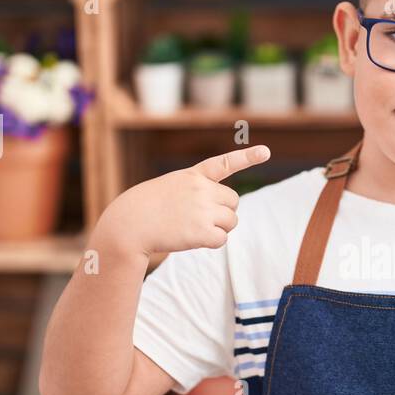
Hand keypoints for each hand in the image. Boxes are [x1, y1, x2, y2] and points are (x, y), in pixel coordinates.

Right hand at [100, 144, 270, 255]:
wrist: (128, 225)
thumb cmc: (142, 209)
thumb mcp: (168, 189)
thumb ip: (194, 193)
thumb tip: (218, 216)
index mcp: (192, 176)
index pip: (224, 163)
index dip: (247, 157)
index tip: (265, 152)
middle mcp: (202, 189)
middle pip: (234, 202)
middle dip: (223, 212)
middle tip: (200, 218)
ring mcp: (203, 210)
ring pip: (232, 221)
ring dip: (219, 228)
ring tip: (193, 228)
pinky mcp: (202, 231)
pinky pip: (222, 239)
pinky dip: (211, 242)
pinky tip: (192, 238)